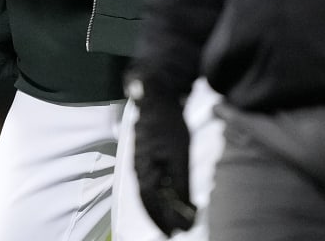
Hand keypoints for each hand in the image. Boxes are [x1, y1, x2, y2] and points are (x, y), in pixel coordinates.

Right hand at [131, 82, 197, 235]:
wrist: (157, 98)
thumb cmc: (167, 125)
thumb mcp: (180, 155)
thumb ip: (180, 183)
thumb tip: (185, 210)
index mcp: (143, 169)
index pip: (149, 202)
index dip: (160, 219)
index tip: (172, 233)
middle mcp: (139, 168)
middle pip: (148, 199)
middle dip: (161, 217)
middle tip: (176, 231)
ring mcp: (142, 160)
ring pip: (150, 190)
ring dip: (162, 206)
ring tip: (176, 219)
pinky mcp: (148, 154)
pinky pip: (152, 180)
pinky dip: (162, 193)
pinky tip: (171, 196)